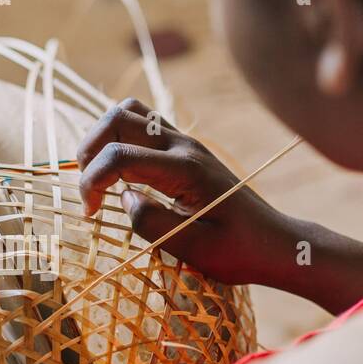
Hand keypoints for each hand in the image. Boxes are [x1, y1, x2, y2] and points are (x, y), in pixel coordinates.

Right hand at [78, 97, 290, 284]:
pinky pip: (144, 123)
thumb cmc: (238, 252)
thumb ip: (153, 224)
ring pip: (131, 111)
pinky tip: (120, 171)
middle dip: (90, 150)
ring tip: (98, 175)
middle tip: (88, 189)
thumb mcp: (194, 249)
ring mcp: (185, 142)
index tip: (91, 214)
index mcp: (184, 170)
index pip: (120, 156)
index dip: (92, 182)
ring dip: (103, 137)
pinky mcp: (185, 148)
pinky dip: (120, 138)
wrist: (273, 242)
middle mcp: (184, 146)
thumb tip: (123, 198)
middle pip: (119, 118)